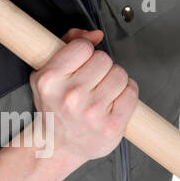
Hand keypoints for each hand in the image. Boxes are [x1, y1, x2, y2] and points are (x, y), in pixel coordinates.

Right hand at [30, 27, 138, 165]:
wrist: (58, 146)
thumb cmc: (55, 107)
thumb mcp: (48, 72)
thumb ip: (68, 43)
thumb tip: (95, 34)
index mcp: (49, 80)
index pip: (83, 47)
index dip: (84, 53)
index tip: (81, 64)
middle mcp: (70, 97)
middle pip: (104, 59)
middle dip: (100, 67)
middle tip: (91, 82)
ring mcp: (92, 112)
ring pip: (120, 74)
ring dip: (114, 80)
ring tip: (102, 92)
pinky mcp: (111, 125)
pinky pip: (131, 92)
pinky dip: (126, 94)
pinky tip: (112, 102)